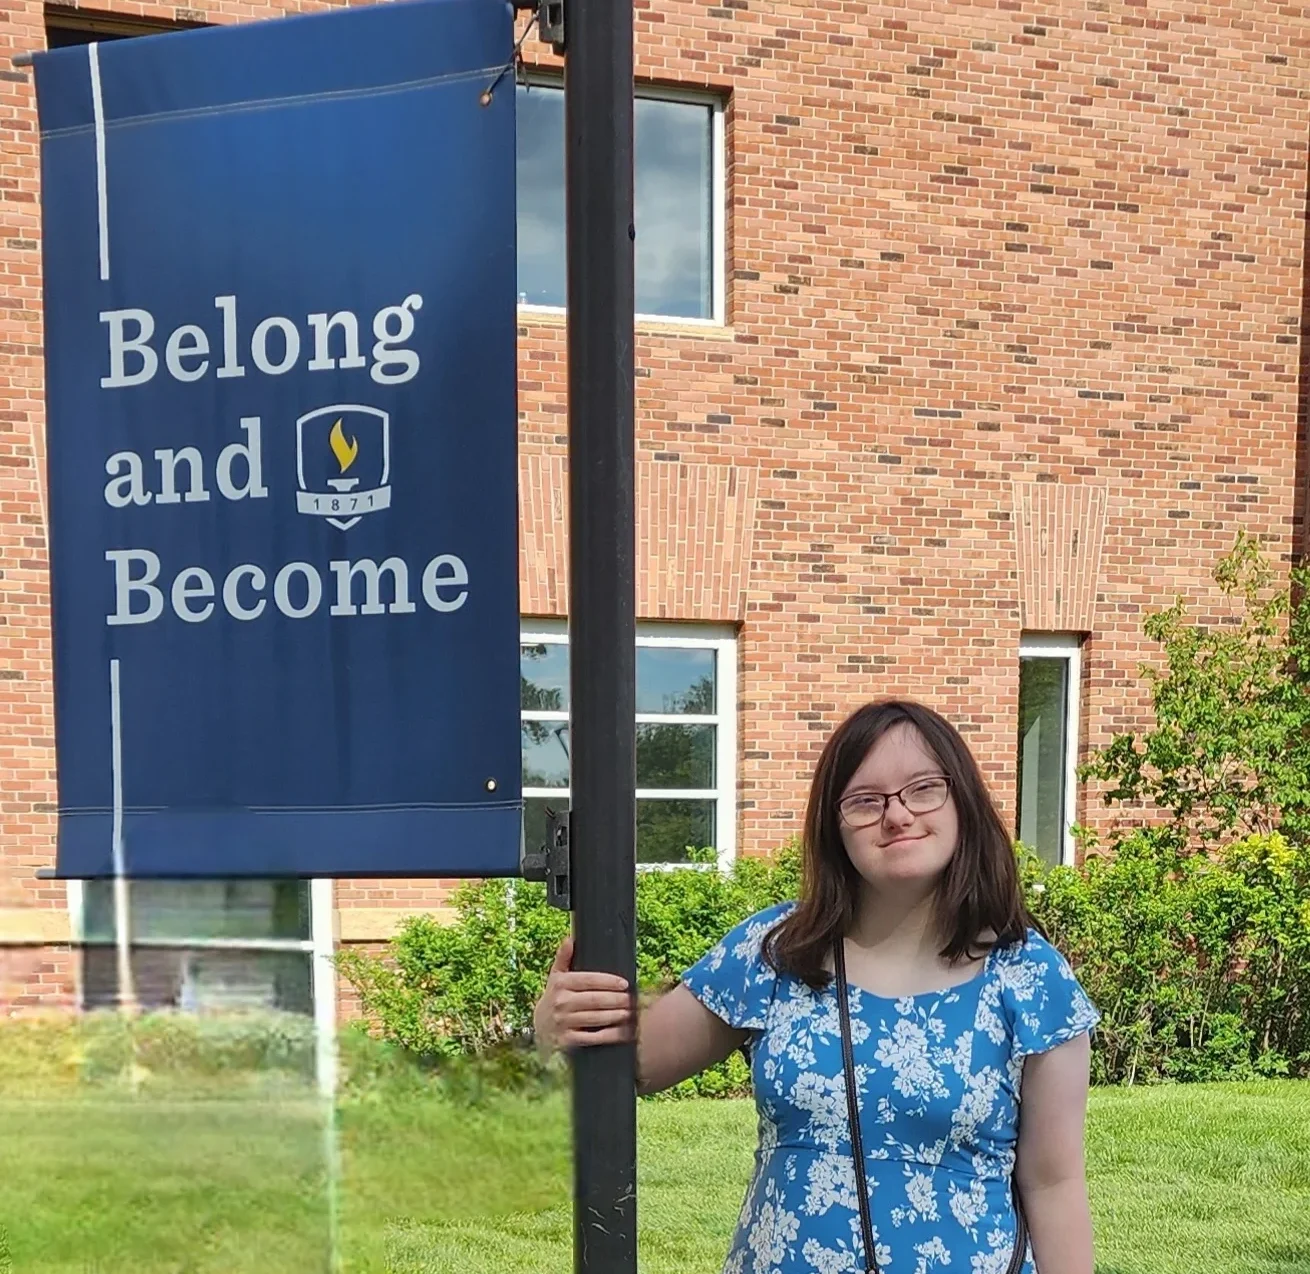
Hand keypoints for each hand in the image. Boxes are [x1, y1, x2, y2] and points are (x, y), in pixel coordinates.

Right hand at [533, 935, 634, 1054]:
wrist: (540, 1025)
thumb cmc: (555, 996)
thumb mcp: (556, 976)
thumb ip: (563, 957)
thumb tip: (569, 939)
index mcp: (561, 984)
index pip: (589, 980)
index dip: (609, 982)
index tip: (625, 983)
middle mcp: (561, 1002)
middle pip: (595, 1000)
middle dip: (617, 999)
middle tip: (632, 999)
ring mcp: (564, 1022)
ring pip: (596, 1018)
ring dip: (616, 1016)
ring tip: (630, 1013)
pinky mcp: (568, 1041)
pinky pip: (593, 1038)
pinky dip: (610, 1035)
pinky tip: (622, 1032)